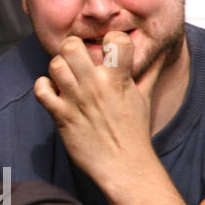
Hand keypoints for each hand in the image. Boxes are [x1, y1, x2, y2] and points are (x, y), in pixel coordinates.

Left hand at [34, 32, 156, 193]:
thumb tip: (162, 54)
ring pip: (55, 65)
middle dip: (71, 47)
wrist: (124, 167)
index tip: (109, 48)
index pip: (116, 40)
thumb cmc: (134, 131)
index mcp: (119, 80)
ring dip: (58, 67)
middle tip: (76, 59)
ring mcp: (77, 101)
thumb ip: (150, 72)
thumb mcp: (144, 98)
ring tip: (65, 76)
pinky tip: (53, 91)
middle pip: (72, 46)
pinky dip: (43, 87)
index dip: (111, 38)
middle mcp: (96, 86)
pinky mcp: (62, 116)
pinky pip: (41, 90)